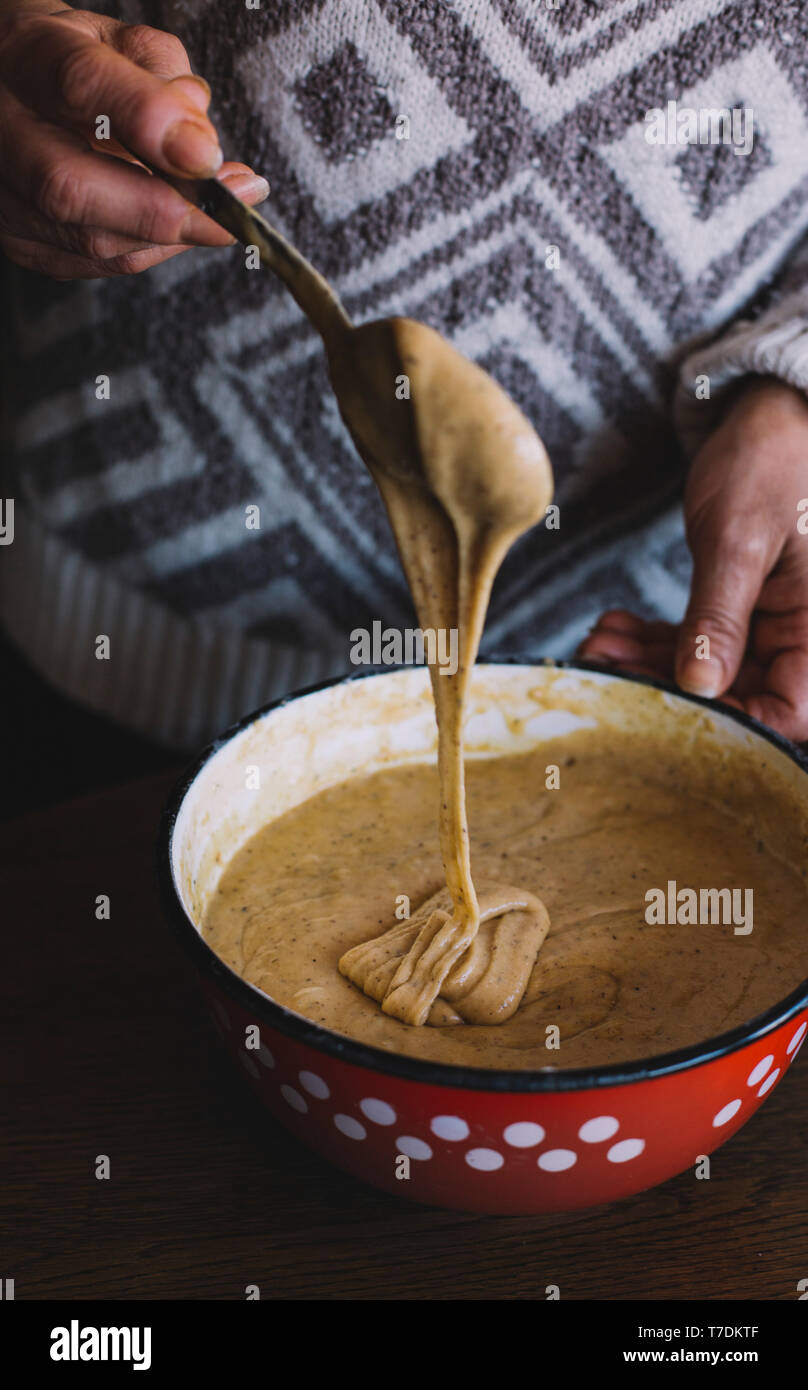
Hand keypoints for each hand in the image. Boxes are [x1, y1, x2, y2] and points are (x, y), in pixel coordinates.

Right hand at [0, 1, 268, 276]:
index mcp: (28, 57)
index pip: (80, 84)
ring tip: (221, 213)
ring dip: (169, 235)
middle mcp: (2, 128)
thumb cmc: (72, 63)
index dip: (147, 122)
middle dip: (164, 209)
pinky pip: (93, 262)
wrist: (12, 89)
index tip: (206, 156)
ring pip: (87, 238)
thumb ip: (162, 76)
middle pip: (69, 185)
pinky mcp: (18, 240)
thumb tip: (198, 143)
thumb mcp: (119, 40)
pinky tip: (179, 226)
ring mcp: (4, 193)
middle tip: (232, 210)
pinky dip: (149, 249)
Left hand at [578, 377, 807, 740]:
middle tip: (608, 677)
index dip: (735, 726)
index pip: (790, 711)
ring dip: (649, 665)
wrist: (769, 412)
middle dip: (670, 691)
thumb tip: (701, 687)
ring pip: (708, 673)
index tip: (670, 715)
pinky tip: (612, 629)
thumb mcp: (739, 539)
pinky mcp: (740, 610)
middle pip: (741, 697)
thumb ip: (720, 616)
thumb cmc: (772, 459)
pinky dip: (653, 641)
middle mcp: (801, 633)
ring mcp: (771, 625)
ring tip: (598, 647)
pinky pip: (697, 642)